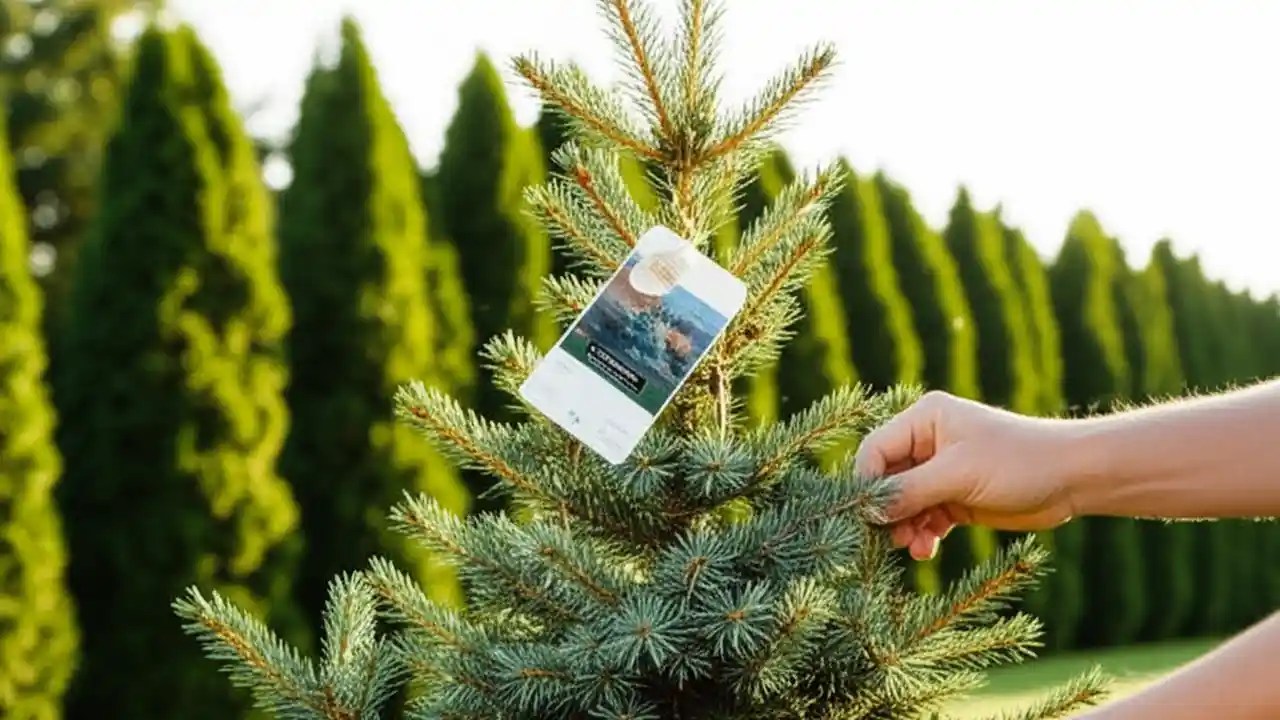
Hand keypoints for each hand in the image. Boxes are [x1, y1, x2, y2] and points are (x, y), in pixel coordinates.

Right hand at [853, 391, 1084, 560]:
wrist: (1071, 479)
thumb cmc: (1017, 462)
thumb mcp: (958, 474)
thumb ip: (910, 491)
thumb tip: (868, 509)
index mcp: (924, 420)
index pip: (875, 450)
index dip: (865, 483)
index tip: (863, 516)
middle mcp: (927, 442)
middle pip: (886, 479)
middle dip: (886, 510)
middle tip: (888, 538)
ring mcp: (940, 471)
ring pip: (903, 503)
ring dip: (904, 526)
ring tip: (912, 546)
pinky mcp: (954, 497)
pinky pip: (923, 517)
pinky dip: (921, 534)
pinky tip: (925, 550)